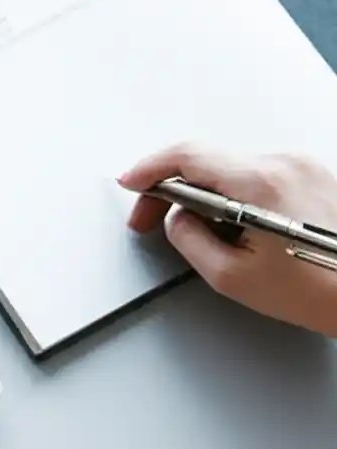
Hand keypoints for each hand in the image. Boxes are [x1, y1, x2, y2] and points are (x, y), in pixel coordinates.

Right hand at [119, 143, 336, 337]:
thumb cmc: (317, 292)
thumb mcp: (231, 277)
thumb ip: (189, 239)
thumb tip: (176, 221)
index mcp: (261, 183)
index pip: (188, 156)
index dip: (150, 169)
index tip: (131, 184)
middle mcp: (284, 163)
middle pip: (208, 161)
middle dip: (173, 189)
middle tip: (152, 220)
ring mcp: (303, 165)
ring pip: (232, 169)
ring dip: (206, 194)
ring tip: (204, 232)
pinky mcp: (315, 174)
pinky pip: (259, 175)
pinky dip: (236, 194)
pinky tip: (238, 226)